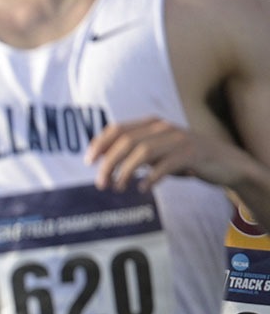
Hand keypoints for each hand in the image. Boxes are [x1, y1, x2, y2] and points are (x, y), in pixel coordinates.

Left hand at [88, 115, 248, 191]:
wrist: (225, 163)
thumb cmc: (184, 159)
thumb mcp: (157, 152)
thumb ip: (135, 152)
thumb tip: (103, 161)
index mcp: (152, 124)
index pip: (117, 129)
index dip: (100, 144)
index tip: (89, 161)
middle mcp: (163, 128)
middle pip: (126, 141)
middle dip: (109, 163)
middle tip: (100, 183)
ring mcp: (178, 140)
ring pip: (143, 152)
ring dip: (125, 171)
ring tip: (118, 187)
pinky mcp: (191, 154)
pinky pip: (165, 165)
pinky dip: (150, 177)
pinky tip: (142, 188)